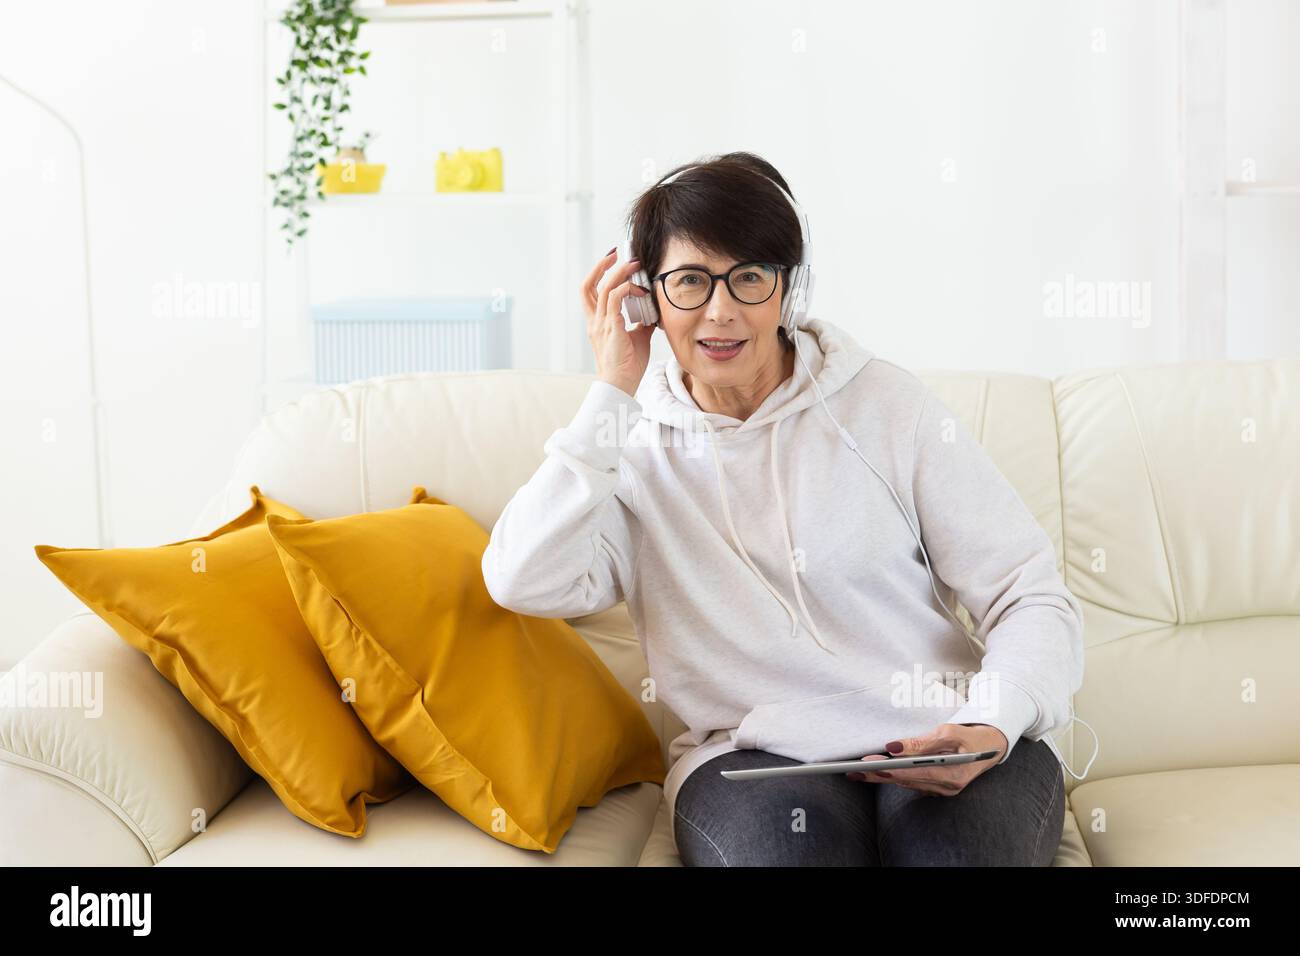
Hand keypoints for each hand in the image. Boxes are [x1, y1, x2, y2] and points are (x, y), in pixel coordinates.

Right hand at [582, 248, 654, 396]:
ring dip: (619, 273)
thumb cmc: (627, 365)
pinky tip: (640, 291)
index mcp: (597, 322)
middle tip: (618, 254)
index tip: (613, 261)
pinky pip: (614, 300)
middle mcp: (595, 321)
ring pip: (604, 288)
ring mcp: (601, 324)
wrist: (621, 384)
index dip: (598, 273)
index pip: (590, 292)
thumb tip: (653, 312)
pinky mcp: (611, 328)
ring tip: (634, 265)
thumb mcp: (637, 337)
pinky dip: (627, 289)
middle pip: (588, 285)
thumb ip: (641, 322)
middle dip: (601, 266)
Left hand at [845, 723, 1007, 796]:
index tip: (870, 763)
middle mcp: (947, 787)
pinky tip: (879, 772)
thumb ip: (922, 742)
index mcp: (953, 775)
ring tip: (860, 771)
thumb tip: (895, 747)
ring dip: (884, 777)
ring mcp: (943, 790)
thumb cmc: (971, 736)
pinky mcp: (938, 787)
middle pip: (906, 781)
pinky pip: (913, 783)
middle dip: (879, 775)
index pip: (913, 774)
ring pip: (907, 783)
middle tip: (853, 770)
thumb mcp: (950, 732)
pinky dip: (896, 777)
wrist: (991, 746)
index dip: (890, 769)